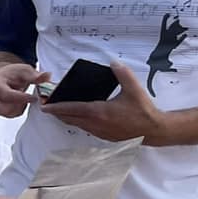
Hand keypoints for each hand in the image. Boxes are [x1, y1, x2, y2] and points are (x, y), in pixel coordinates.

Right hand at [0, 61, 45, 118]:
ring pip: (8, 113)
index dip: (21, 98)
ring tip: (24, 97)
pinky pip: (10, 115)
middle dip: (20, 104)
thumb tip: (47, 76)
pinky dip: (18, 110)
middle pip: (4, 108)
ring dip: (20, 107)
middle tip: (29, 97)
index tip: (34, 98)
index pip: (6, 95)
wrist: (4, 77)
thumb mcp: (24, 70)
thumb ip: (35, 75)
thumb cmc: (12, 74)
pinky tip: (21, 102)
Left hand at [44, 62, 166, 144]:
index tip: (44, 106)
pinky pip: (84, 128)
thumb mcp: (134, 89)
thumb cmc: (143, 110)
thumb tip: (113, 62)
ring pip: (76, 124)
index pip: (71, 108)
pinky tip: (76, 117)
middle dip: (56, 112)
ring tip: (57, 111)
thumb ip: (123, 74)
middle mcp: (95, 123)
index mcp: (98, 112)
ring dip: (65, 118)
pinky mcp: (103, 136)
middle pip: (69, 118)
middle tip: (46, 106)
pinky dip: (76, 122)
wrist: (153, 130)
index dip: (56, 107)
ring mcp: (98, 131)